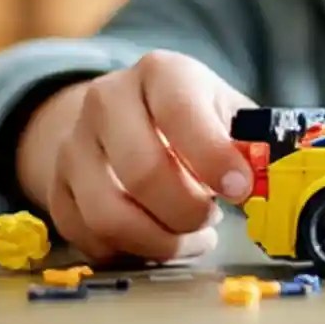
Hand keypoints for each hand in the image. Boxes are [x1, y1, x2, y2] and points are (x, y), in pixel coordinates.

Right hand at [19, 50, 255, 262]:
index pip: (181, 114)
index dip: (214, 159)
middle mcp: (107, 99)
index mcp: (160, 72)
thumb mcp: (227, 111)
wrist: (126, 112)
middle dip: (187, 211)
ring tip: (191, 237)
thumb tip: (269, 180)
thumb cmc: (192, 115)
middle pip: (143, 173)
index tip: (240, 190)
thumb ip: (251, 142)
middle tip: (211, 219)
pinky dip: (129, 251)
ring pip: (108, 215)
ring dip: (160, 242)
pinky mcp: (55, 184)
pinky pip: (87, 236)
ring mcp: (73, 142)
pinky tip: (156, 239)